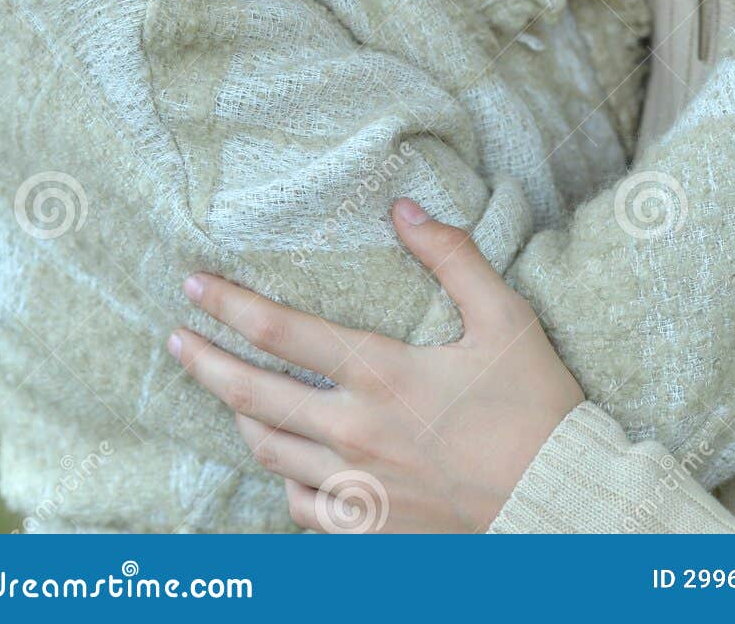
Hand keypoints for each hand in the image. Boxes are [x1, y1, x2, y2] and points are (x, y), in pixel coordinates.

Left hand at [167, 199, 582, 533]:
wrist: (559, 503)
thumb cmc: (536, 404)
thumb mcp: (503, 316)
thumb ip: (451, 255)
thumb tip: (404, 206)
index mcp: (380, 373)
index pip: (280, 331)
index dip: (229, 305)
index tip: (193, 284)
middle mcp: (355, 431)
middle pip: (252, 394)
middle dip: (205, 361)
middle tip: (175, 337)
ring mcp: (357, 486)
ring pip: (269, 450)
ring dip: (238, 415)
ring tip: (223, 389)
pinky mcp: (371, 528)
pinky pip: (303, 506)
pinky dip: (284, 479)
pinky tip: (283, 462)